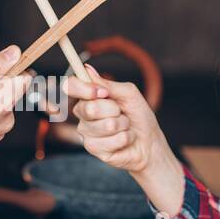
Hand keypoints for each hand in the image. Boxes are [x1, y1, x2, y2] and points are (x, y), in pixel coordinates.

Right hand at [62, 64, 183, 213]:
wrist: (149, 142)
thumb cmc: (138, 116)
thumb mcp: (129, 94)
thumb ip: (109, 85)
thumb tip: (87, 70)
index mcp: (88, 98)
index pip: (71, 87)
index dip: (84, 88)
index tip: (103, 92)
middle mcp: (83, 114)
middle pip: (89, 107)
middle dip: (114, 110)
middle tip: (121, 113)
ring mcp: (86, 133)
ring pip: (105, 125)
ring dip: (123, 125)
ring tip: (125, 128)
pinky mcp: (93, 149)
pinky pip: (112, 140)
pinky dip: (125, 138)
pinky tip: (124, 140)